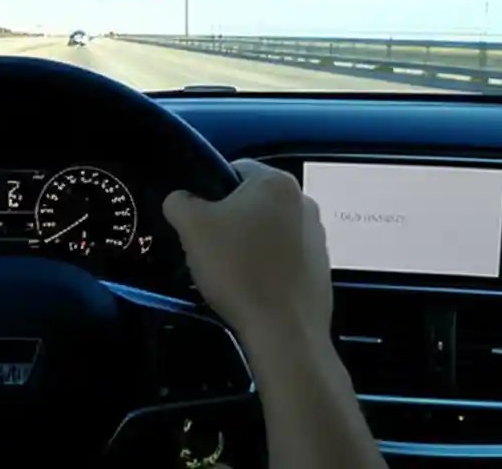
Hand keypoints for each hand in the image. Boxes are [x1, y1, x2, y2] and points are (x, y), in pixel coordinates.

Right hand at [163, 159, 331, 344]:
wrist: (283, 331)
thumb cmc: (237, 269)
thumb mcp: (191, 227)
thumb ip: (179, 202)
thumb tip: (181, 200)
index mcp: (276, 182)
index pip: (233, 171)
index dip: (209, 195)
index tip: (198, 224)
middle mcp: (305, 201)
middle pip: (252, 203)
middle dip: (230, 222)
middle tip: (209, 250)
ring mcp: (318, 236)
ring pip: (268, 232)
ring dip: (249, 245)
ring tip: (231, 275)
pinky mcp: (322, 268)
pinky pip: (285, 258)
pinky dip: (268, 268)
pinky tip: (253, 290)